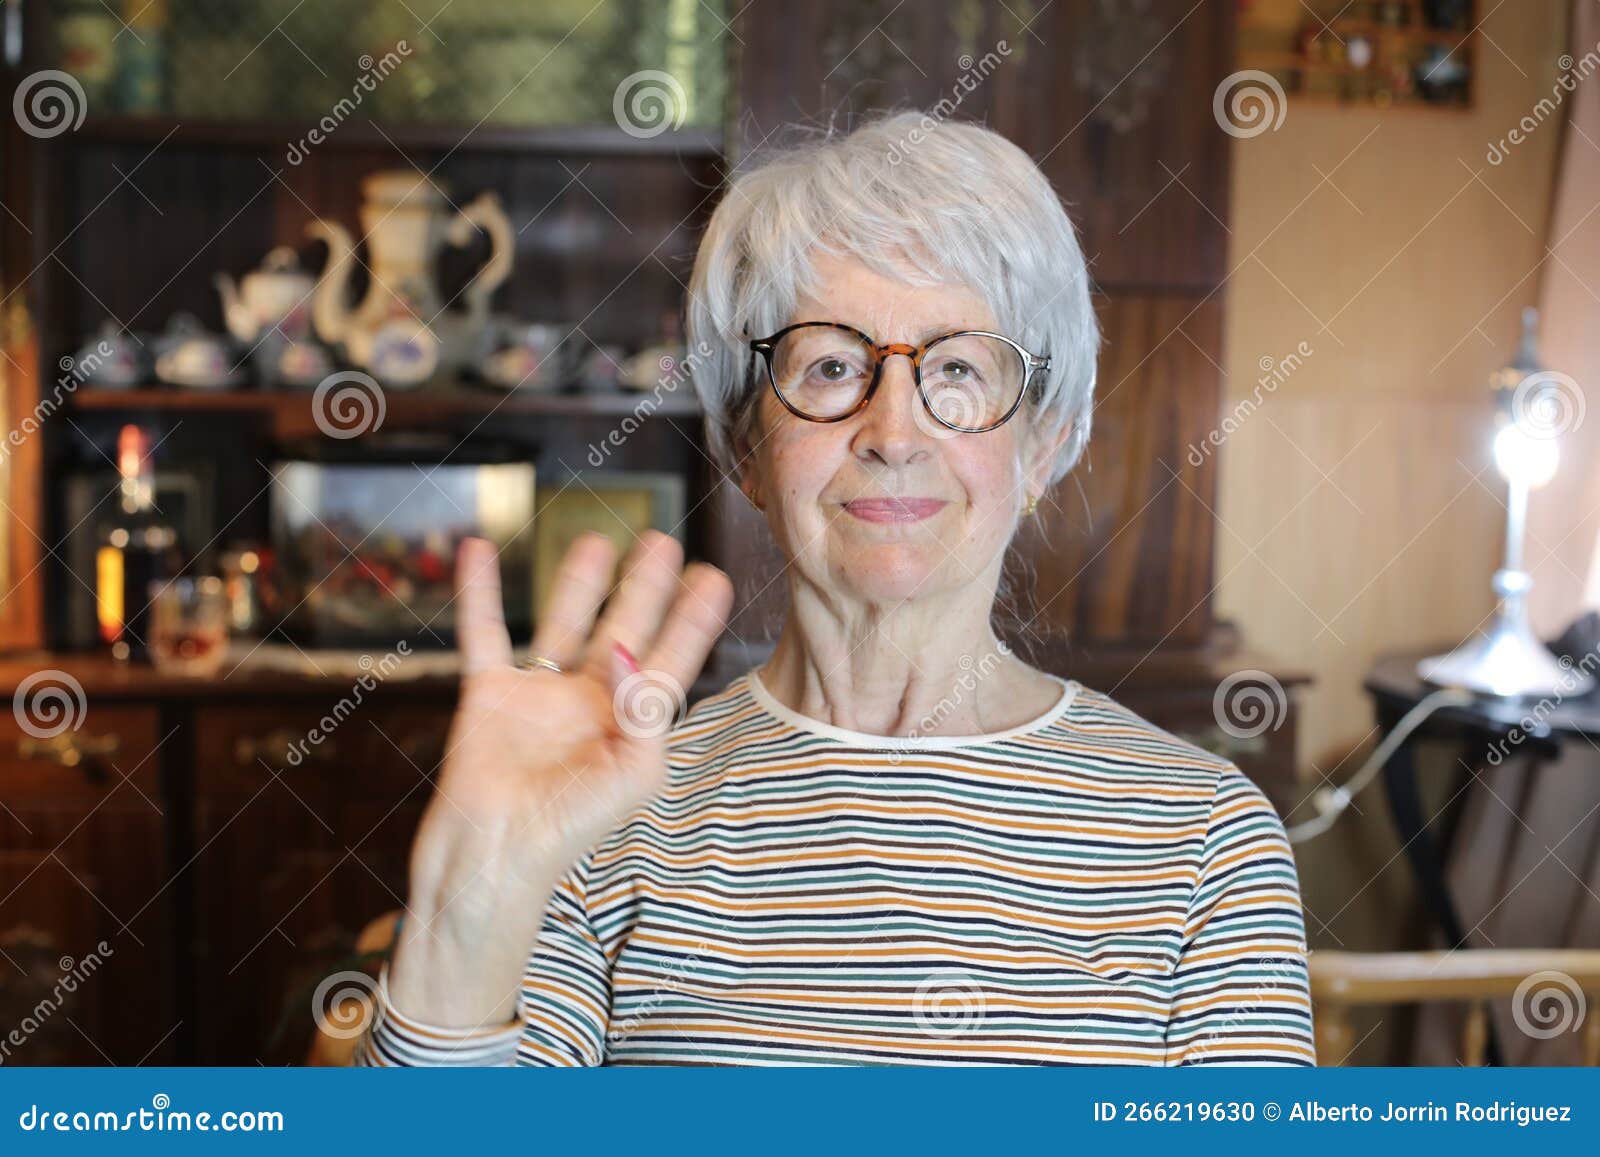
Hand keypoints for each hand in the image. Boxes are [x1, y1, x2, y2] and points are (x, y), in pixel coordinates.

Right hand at [387, 530, 732, 1027]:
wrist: (493, 860)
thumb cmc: (570, 832)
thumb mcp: (632, 777)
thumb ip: (643, 711)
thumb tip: (625, 650)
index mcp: (633, 726)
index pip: (671, 659)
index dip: (693, 620)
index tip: (714, 576)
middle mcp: (591, 704)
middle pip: (624, 628)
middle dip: (645, 586)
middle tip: (664, 540)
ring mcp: (540, 696)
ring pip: (563, 621)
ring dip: (578, 582)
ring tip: (597, 539)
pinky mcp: (490, 695)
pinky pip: (484, 632)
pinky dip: (479, 592)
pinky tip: (480, 550)